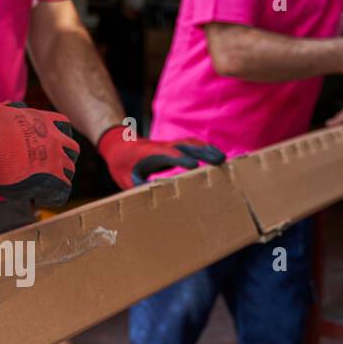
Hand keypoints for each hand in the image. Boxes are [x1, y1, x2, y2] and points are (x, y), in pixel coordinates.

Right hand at [0, 101, 78, 207]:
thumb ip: (10, 111)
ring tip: (46, 185)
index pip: (62, 124)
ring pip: (70, 170)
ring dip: (60, 177)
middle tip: (52, 165)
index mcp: (42, 120)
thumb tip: (11, 107)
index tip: (50, 141)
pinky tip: (39, 198)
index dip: (58, 134)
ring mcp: (55, 159)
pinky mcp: (52, 180)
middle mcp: (54, 138)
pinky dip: (53, 196)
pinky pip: (62, 192)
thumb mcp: (0, 112)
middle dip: (64, 156)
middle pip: (72, 148)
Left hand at [97, 125, 225, 188]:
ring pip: (190, 144)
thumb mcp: (125, 178)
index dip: (179, 159)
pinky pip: (191, 146)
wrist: (119, 145)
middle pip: (185, 146)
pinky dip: (204, 150)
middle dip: (202, 152)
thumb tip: (151, 199)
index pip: (166, 154)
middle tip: (220, 160)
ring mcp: (169, 146)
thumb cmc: (122, 164)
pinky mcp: (173, 148)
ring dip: (207, 150)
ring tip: (223, 159)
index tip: (193, 166)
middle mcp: (162, 146)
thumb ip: (138, 187)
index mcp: (148, 153)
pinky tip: (217, 157)